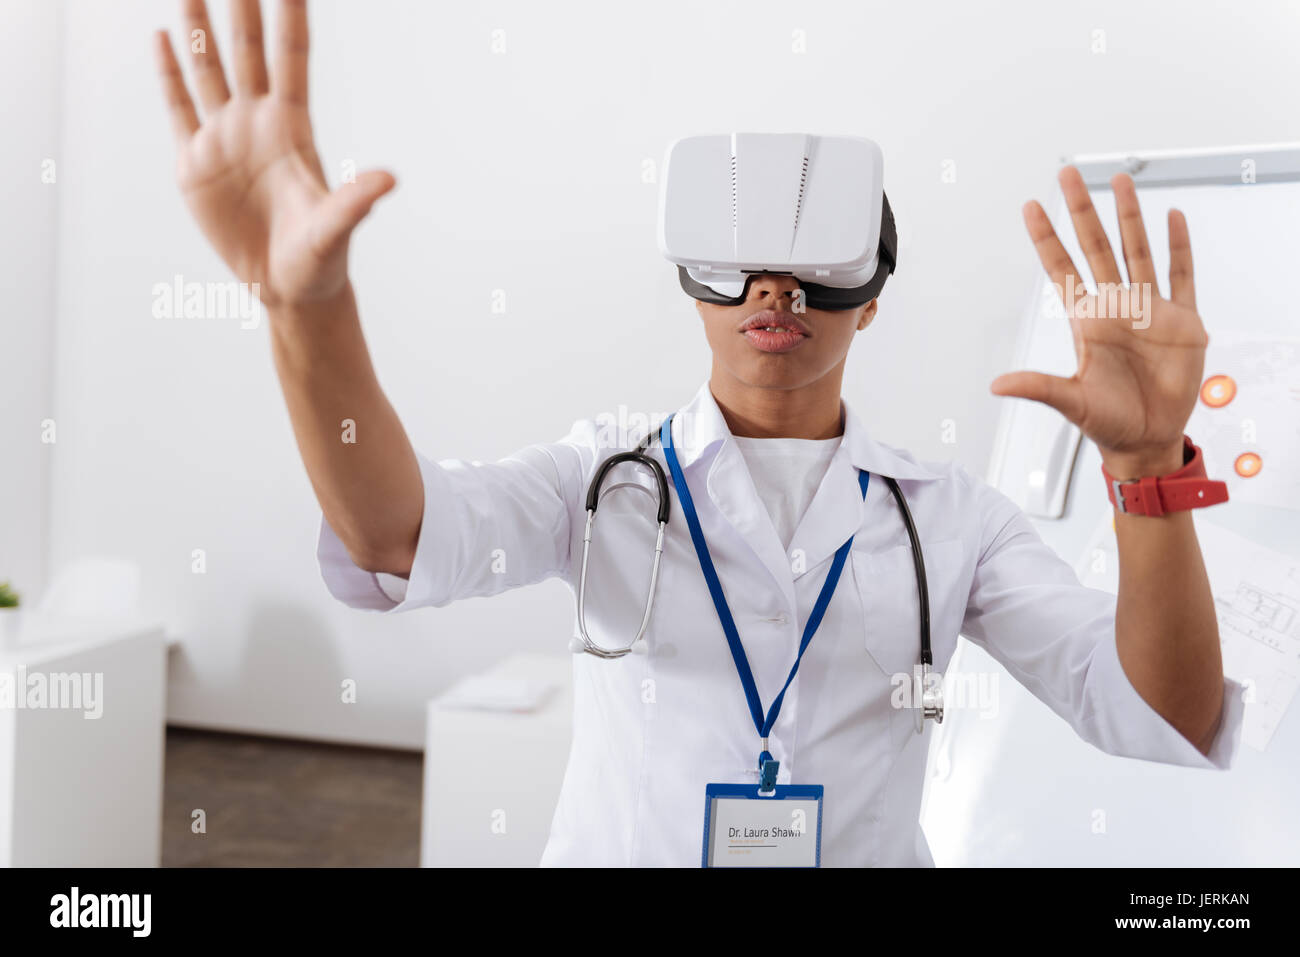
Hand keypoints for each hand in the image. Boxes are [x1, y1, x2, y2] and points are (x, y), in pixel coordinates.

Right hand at [153, 0, 395, 308]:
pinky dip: (170, 74)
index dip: (289, 19)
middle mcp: (257, 124)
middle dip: (241, 10)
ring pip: (209, 71)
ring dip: (200, 30)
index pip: (290, 60)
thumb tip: (389, 179)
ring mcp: (225, 139)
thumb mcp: (336, 229)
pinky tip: (163, 38)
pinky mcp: (195, 164)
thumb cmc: (320, 260)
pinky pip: (179, 109)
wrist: (288, 288)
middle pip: (246, 52)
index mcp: (292, 130)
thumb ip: (355, 201)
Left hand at [992, 166, 1205, 478]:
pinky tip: (1172, 217)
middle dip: (1081, 210)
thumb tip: (998, 385)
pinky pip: (1181, 275)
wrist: (1148, 439)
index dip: (1046, 238)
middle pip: (1096, 246)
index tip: (1030, 207)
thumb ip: (1037, 388)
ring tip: (1119, 181)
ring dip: (1129, 216)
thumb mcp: (1070, 403)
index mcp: (1087, 320)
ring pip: (1136, 250)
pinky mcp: (1182, 321)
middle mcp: (1115, 306)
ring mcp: (1148, 309)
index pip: (1061, 268)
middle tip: (1067, 174)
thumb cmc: (1108, 422)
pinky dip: (1178, 246)